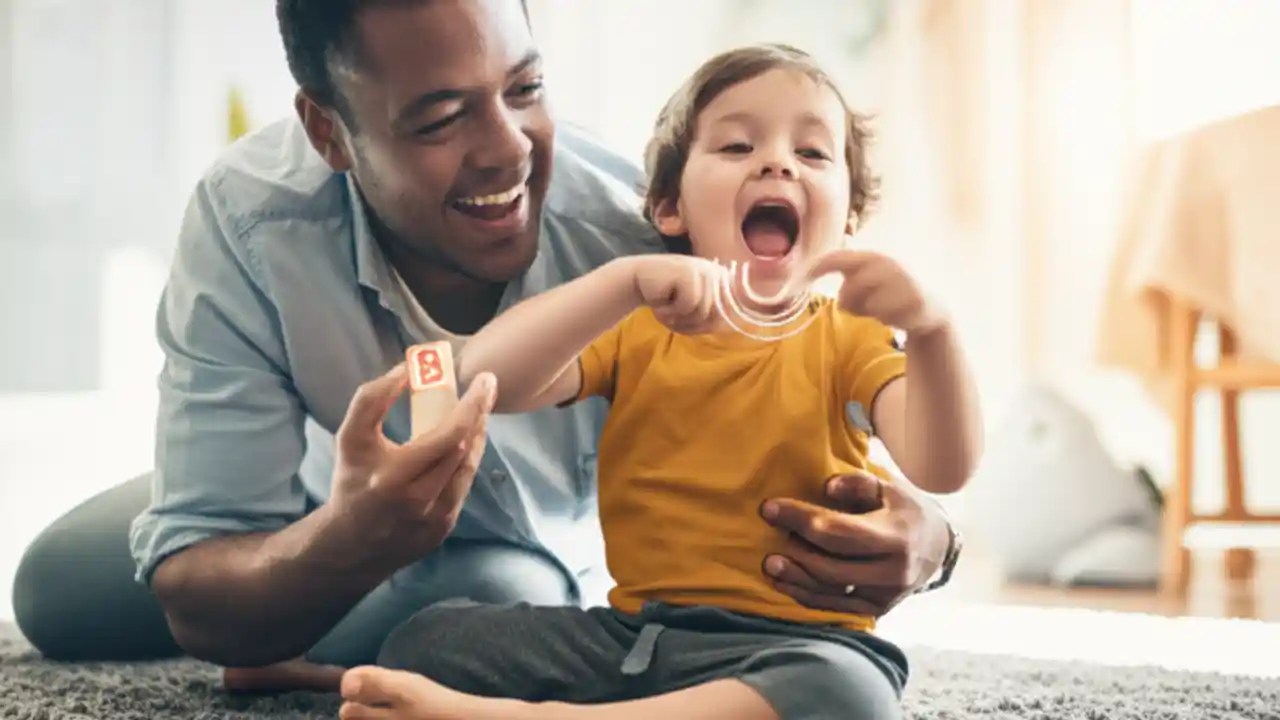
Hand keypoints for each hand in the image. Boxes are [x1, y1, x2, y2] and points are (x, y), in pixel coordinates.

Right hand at [328, 364, 496, 573]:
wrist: (349, 545)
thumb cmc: (351, 483)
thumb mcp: (350, 438)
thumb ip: (372, 399)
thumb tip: (407, 370)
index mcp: (395, 476)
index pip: (450, 436)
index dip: (473, 406)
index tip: (485, 380)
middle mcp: (419, 501)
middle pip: (464, 450)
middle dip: (479, 416)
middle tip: (485, 390)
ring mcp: (435, 520)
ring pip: (468, 469)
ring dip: (476, 437)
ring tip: (477, 413)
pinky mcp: (443, 530)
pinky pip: (463, 487)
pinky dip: (467, 462)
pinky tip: (465, 445)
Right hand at [632, 255, 724, 333]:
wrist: (636, 280)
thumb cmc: (667, 299)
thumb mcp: (694, 314)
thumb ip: (712, 319)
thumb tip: (721, 324)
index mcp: (724, 280)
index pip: (727, 315)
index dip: (705, 325)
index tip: (686, 318)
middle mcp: (718, 272)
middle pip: (716, 317)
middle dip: (691, 324)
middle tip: (673, 314)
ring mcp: (704, 270)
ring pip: (702, 312)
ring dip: (679, 318)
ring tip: (666, 307)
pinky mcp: (688, 272)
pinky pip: (688, 305)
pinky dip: (671, 310)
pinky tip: (661, 299)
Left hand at [759, 470, 951, 614]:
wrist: (938, 547)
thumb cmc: (906, 510)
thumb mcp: (890, 488)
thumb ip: (859, 484)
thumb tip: (828, 488)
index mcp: (896, 537)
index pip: (839, 531)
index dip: (801, 519)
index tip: (769, 507)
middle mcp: (892, 572)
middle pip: (832, 566)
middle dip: (796, 549)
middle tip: (770, 532)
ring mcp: (885, 595)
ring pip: (831, 592)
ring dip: (796, 578)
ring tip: (769, 563)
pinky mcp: (876, 609)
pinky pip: (835, 606)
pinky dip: (806, 595)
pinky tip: (784, 582)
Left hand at [805, 249, 944, 333]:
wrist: (928, 307)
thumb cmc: (888, 293)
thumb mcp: (866, 278)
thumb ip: (845, 273)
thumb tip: (813, 272)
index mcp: (870, 256)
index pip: (837, 257)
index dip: (817, 267)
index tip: (803, 279)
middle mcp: (886, 263)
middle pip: (849, 289)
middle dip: (849, 300)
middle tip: (856, 304)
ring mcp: (901, 279)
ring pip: (867, 304)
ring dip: (868, 311)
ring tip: (881, 308)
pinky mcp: (913, 298)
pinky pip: (884, 315)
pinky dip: (884, 318)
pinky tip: (895, 314)